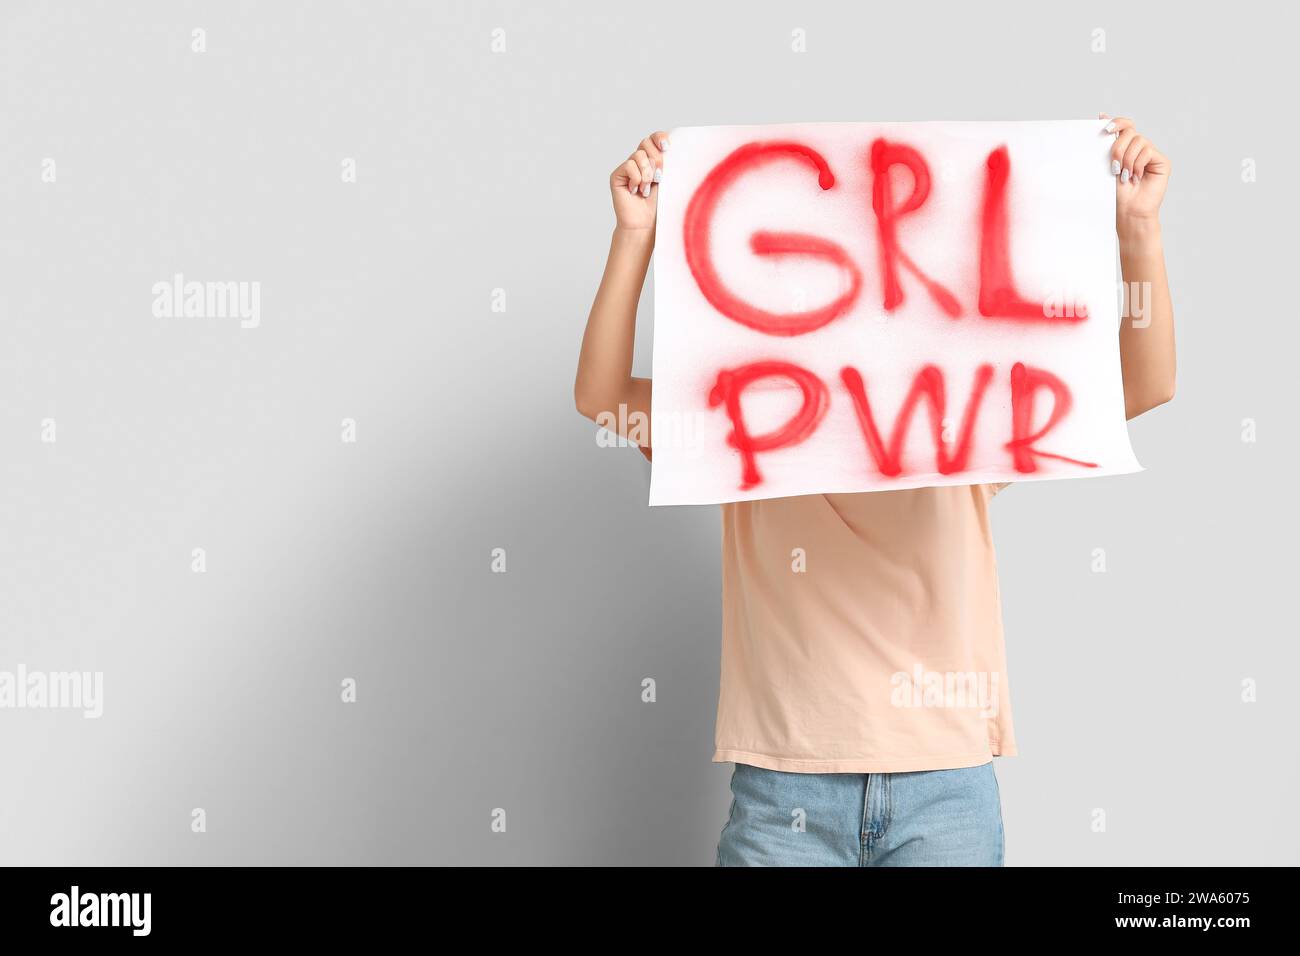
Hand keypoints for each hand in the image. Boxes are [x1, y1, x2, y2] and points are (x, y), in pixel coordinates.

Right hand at [610, 131, 669, 232]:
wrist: (644, 224)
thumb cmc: (657, 205)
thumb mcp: (667, 180)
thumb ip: (666, 162)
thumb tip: (668, 147)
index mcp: (652, 159)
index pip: (654, 138)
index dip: (659, 137)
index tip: (667, 146)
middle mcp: (638, 161)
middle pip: (646, 142)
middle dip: (656, 159)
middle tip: (658, 178)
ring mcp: (627, 168)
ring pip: (639, 154)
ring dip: (647, 174)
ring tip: (646, 190)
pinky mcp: (617, 175)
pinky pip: (629, 165)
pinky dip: (636, 179)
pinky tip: (635, 191)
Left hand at [1101, 114, 1169, 229]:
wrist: (1127, 211)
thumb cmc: (1114, 193)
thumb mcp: (1107, 164)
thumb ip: (1107, 143)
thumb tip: (1101, 115)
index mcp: (1125, 147)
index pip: (1124, 125)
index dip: (1116, 122)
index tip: (1104, 129)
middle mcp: (1139, 148)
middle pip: (1129, 131)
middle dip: (1117, 148)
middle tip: (1113, 167)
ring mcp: (1151, 154)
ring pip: (1138, 141)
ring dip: (1127, 159)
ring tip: (1124, 176)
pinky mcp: (1161, 161)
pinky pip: (1148, 151)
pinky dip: (1137, 164)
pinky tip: (1136, 177)